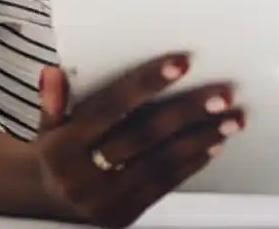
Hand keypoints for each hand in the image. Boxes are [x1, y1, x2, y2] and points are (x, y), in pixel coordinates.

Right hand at [34, 55, 244, 227]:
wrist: (49, 200)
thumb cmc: (57, 153)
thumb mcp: (48, 125)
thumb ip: (54, 100)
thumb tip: (53, 73)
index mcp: (63, 147)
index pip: (110, 107)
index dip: (147, 84)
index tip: (180, 64)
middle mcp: (83, 176)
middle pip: (144, 136)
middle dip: (187, 113)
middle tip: (220, 95)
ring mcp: (104, 200)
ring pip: (162, 163)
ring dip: (201, 138)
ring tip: (230, 119)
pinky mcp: (124, 215)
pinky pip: (165, 185)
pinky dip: (193, 162)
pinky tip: (213, 144)